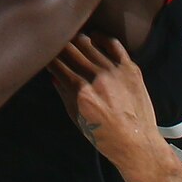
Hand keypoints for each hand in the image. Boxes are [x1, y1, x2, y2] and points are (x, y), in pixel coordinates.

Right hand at [48, 35, 174, 175]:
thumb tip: (54, 75)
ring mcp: (115, 71)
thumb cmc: (105, 137)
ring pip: (88, 43)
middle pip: (69, 49)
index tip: (44, 54)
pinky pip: (113, 44)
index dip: (47, 57)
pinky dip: (101, 38)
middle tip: (54, 44)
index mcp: (81, 92)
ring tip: (71, 40)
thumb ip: (64, 94)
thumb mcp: (77, 119)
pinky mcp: (130, 69)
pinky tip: (94, 38)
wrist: (138, 143)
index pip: (56, 64)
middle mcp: (97, 78)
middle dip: (58, 46)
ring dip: (75, 40)